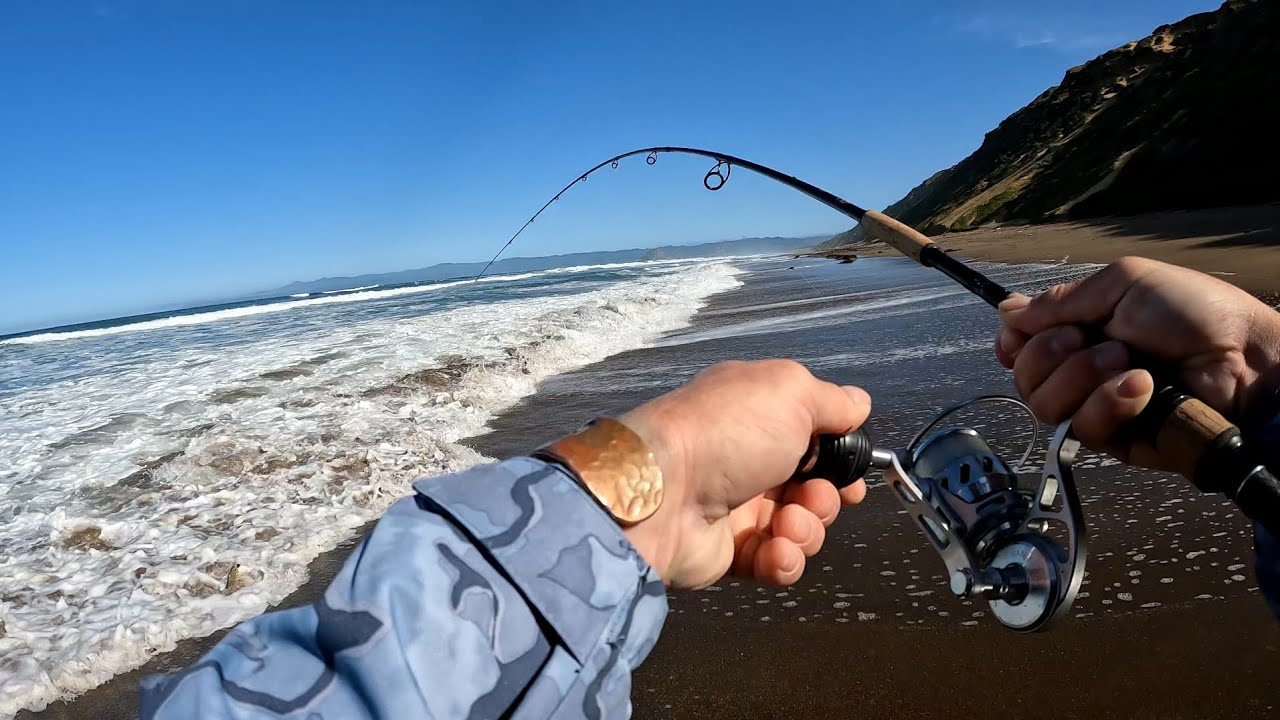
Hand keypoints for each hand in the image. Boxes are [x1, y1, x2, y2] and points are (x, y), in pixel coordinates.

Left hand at [616, 359, 870, 589]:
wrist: (663, 493)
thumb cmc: (727, 432)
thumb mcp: (790, 393)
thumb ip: (832, 401)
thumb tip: (858, 404)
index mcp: (759, 415)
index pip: (814, 439)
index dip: (839, 458)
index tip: (851, 472)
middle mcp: (749, 459)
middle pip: (814, 488)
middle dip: (827, 497)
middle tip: (812, 496)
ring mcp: (738, 507)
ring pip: (802, 529)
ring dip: (807, 529)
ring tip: (786, 522)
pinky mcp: (729, 551)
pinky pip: (776, 562)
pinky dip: (783, 559)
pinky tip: (773, 548)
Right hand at [995, 257, 1279, 467]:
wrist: (1246, 360)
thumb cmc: (1196, 313)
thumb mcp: (1124, 284)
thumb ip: (1061, 300)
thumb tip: (1006, 311)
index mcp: (1080, 331)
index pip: (1020, 346)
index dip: (1013, 343)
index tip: (1018, 336)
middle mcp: (1081, 371)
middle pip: (1024, 376)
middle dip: (1051, 354)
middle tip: (1094, 340)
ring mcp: (1097, 406)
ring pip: (1045, 405)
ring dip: (1082, 377)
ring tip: (1127, 361)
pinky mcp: (1116, 439)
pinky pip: (1083, 429)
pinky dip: (1109, 403)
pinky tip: (1140, 387)